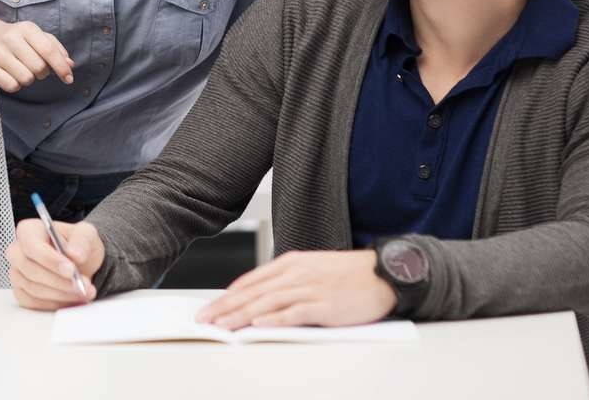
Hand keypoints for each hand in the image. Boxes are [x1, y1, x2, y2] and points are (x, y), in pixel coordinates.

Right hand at [0, 17, 72, 91]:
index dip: (61, 67)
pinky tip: (12, 76)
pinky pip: (11, 86)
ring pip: (26, 79)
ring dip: (29, 79)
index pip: (48, 50)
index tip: (69, 79)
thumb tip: (70, 65)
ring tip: (22, 70)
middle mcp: (11, 38)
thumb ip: (56, 49)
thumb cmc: (17, 38)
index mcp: (27, 28)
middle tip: (35, 67)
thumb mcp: (37, 36)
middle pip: (39, 68)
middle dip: (42, 72)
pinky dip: (15, 85)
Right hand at [7, 218, 101, 309]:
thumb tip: (74, 254)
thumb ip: (81, 241)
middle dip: (59, 281)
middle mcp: (18, 251)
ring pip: (34, 289)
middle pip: (30, 269)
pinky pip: (33, 303)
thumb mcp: (86, 234)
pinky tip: (71, 300)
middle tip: (82, 285)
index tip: (70, 270)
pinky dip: (55, 304)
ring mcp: (17, 273)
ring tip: (83, 292)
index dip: (49, 259)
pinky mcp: (22, 292)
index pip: (31, 245)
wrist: (80, 264)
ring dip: (61, 294)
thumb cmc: (77, 245)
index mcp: (29, 231)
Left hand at [196, 250, 395, 329]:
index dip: (227, 296)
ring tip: (222, 325)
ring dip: (241, 315)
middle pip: (253, 292)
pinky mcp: (325, 305)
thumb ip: (286, 282)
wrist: (384, 273)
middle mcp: (296, 273)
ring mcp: (310, 288)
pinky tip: (257, 325)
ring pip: (267, 302)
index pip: (250, 281)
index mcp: (290, 263)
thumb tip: (261, 299)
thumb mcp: (311, 269)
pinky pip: (294, 312)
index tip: (209, 307)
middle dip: (225, 307)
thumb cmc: (348, 274)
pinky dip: (274, 319)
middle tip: (205, 319)